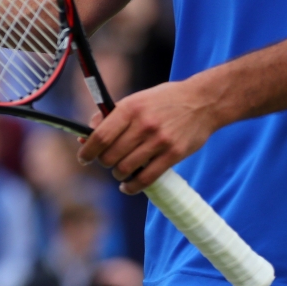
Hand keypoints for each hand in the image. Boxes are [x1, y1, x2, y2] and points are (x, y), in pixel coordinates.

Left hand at [75, 75, 222, 193]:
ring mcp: (159, 141)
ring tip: (119, 172)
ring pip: (126, 168)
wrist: (203, 101)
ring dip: (118, 175)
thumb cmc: (165, 100)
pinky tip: (128, 187)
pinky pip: (146, 178)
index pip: (101, 136)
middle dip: (104, 163)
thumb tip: (87, 134)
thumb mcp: (136, 99)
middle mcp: (143, 125)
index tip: (83, 158)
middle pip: (111, 155)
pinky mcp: (174, 154)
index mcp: (130, 108)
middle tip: (106, 162)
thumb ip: (112, 116)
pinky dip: (133, 187)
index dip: (88, 151)